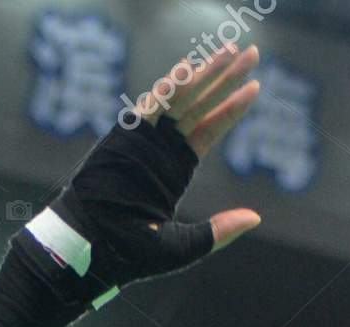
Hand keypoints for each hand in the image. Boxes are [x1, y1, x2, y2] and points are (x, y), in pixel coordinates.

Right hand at [131, 42, 261, 250]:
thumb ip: (219, 231)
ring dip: (204, 73)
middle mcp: (162, 147)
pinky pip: (151, 105)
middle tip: (252, 52)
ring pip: (181, 97)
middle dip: (226, 78)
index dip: (232, 108)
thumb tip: (255, 218)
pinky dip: (169, 86)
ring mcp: (145, 138)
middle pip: (201, 104)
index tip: (255, 86)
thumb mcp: (185, 246)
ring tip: (229, 51)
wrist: (94, 249)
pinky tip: (190, 68)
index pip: (210, 128)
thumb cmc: (131, 252)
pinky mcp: (126, 135)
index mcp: (176, 167)